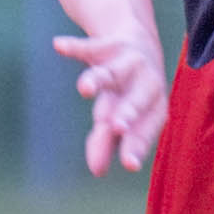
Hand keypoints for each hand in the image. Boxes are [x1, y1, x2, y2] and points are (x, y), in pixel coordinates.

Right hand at [55, 29, 169, 173]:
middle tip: (116, 126)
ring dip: (98, 80)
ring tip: (83, 88)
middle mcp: (146, 85)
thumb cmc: (130, 93)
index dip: (136, 146)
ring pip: (112, 73)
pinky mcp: (111, 44)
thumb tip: (97, 171)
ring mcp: (129, 62)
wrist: (141, 42)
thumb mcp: (119, 117)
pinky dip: (75, 47)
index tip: (129, 165)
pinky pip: (91, 46)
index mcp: (154, 109)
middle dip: (126, 113)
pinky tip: (59, 46)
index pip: (143, 131)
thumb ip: (107, 141)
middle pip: (134, 101)